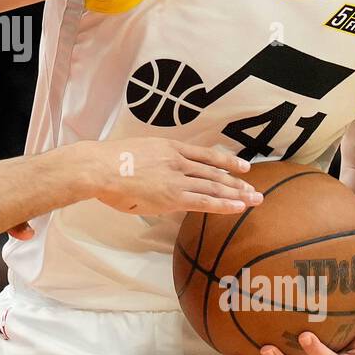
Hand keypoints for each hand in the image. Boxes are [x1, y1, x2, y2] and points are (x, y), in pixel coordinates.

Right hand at [86, 139, 262, 215]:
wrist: (100, 167)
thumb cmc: (108, 164)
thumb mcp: (136, 154)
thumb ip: (152, 164)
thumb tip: (153, 176)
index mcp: (169, 147)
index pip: (205, 155)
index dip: (227, 161)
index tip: (243, 166)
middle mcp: (179, 160)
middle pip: (215, 171)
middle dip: (237, 182)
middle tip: (254, 189)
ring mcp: (178, 178)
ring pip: (214, 185)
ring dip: (237, 193)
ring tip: (254, 200)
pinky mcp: (173, 196)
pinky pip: (205, 201)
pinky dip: (224, 204)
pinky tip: (238, 207)